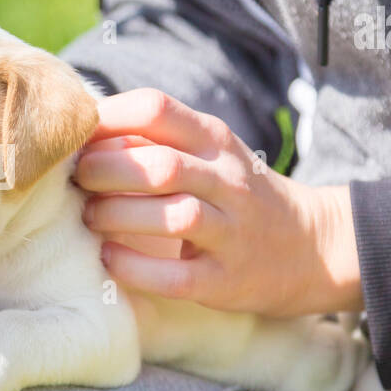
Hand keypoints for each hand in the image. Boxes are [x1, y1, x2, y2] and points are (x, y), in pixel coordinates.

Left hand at [73, 89, 362, 318]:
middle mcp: (228, 181)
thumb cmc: (235, 194)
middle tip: (79, 182)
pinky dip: (136, 268)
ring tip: (92, 218)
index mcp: (215, 141)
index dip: (108, 119)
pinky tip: (110, 259)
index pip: (158, 109)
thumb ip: (154, 140)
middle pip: (161, 166)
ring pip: (174, 216)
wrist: (312, 247)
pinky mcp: (226, 281)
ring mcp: (232, 233)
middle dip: (106, 171)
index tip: (78, 137)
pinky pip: (177, 275)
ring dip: (119, 216)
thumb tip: (80, 133)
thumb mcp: (208, 154)